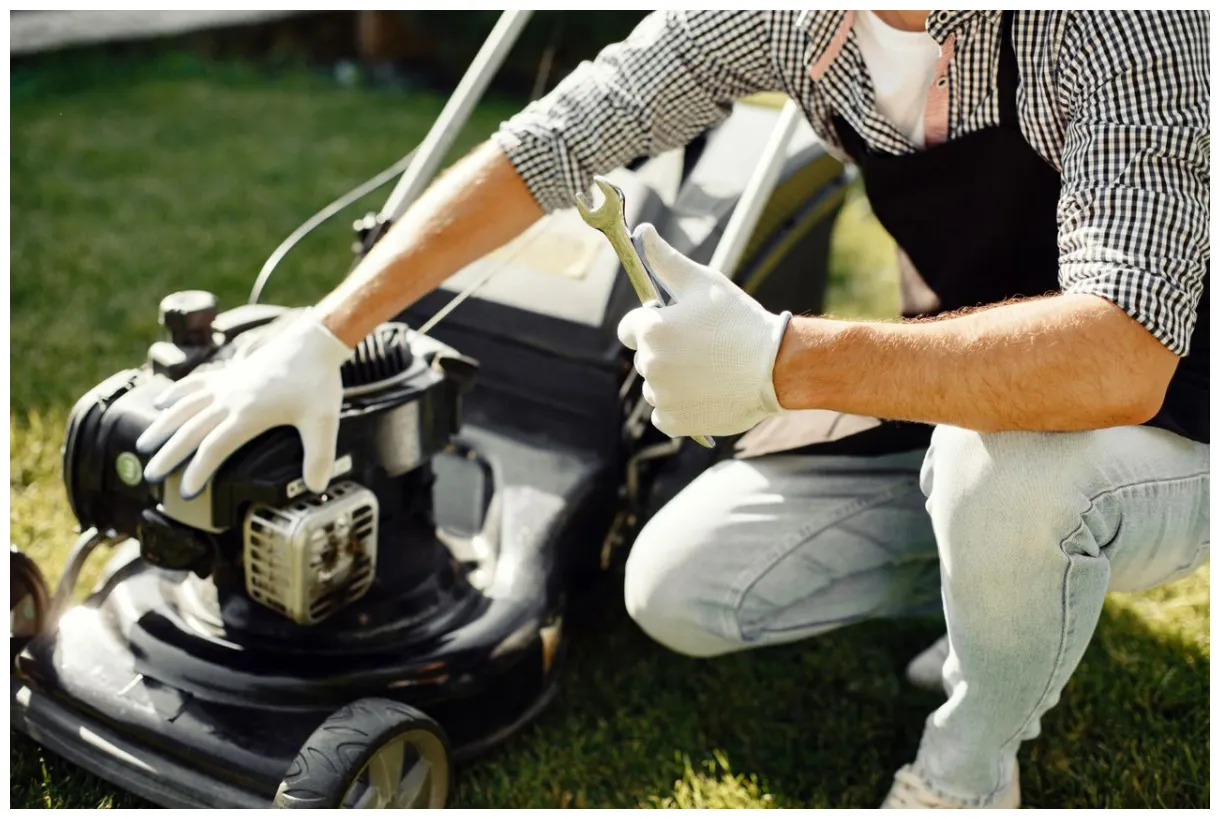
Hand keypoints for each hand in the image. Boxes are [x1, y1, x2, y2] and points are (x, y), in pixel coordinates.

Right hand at [136, 309, 353, 498]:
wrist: (314, 342)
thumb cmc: (318, 381)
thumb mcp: (323, 422)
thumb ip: (319, 456)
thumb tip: (317, 487)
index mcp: (248, 415)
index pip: (214, 448)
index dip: (198, 471)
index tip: (186, 491)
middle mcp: (230, 399)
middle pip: (191, 430)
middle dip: (169, 454)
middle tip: (150, 474)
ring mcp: (227, 384)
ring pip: (185, 406)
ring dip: (163, 425)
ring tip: (145, 442)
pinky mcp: (230, 372)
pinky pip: (195, 384)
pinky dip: (176, 393)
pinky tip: (163, 401)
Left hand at [616, 224, 791, 437]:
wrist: (776, 368)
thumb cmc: (740, 321)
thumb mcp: (704, 283)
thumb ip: (666, 260)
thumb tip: (642, 232)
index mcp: (651, 330)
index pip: (629, 328)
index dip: (652, 324)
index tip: (678, 326)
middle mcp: (650, 365)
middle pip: (645, 357)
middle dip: (666, 352)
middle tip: (703, 348)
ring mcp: (661, 396)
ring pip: (655, 386)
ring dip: (673, 380)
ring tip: (709, 371)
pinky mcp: (674, 421)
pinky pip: (664, 413)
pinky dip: (680, 406)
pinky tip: (706, 392)